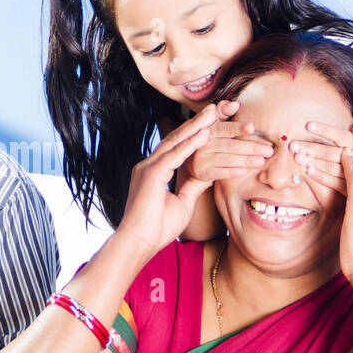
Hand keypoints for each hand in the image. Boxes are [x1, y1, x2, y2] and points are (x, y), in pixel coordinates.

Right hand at [116, 103, 217, 256]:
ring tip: (212, 114)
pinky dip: (190, 145)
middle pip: (176, 139)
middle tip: (213, 109)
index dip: (194, 134)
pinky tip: (204, 134)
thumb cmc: (157, 229)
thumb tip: (206, 175)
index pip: (177, 148)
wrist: (138, 243)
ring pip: (174, 143)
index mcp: (154, 172)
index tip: (211, 123)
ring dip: (195, 128)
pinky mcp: (150, 175)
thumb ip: (192, 187)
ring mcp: (147, 169)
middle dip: (195, 123)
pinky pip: (173, 156)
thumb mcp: (182, 203)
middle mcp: (149, 165)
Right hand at [184, 99, 274, 182]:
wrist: (193, 161)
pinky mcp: (202, 173)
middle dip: (250, 147)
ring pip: (226, 159)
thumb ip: (223, 112)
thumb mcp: (213, 124)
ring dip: (245, 160)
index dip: (237, 128)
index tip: (251, 127)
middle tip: (269, 150)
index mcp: (208, 129)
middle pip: (229, 145)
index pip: (224, 128)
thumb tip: (235, 104)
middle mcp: (203, 143)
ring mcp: (201, 159)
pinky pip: (219, 173)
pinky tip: (244, 171)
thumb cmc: (210, 140)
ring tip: (261, 161)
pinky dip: (232, 172)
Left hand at [291, 104, 352, 195]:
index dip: (326, 130)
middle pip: (335, 153)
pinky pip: (335, 184)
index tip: (307, 125)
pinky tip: (308, 172)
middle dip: (313, 148)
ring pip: (333, 168)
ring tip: (298, 158)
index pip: (343, 136)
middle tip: (293, 145)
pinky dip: (321, 177)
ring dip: (315, 162)